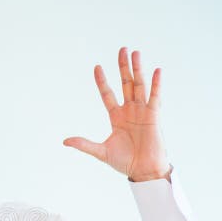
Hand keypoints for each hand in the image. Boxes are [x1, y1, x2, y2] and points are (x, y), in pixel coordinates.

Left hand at [63, 47, 170, 181]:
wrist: (143, 171)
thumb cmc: (124, 162)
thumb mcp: (101, 152)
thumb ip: (84, 144)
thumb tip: (65, 141)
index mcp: (116, 117)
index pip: (107, 94)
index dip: (102, 81)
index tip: (97, 67)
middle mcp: (129, 111)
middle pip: (125, 84)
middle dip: (123, 67)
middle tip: (122, 49)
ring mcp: (142, 111)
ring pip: (139, 85)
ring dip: (138, 69)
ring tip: (135, 53)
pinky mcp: (154, 116)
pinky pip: (155, 97)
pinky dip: (156, 84)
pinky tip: (157, 71)